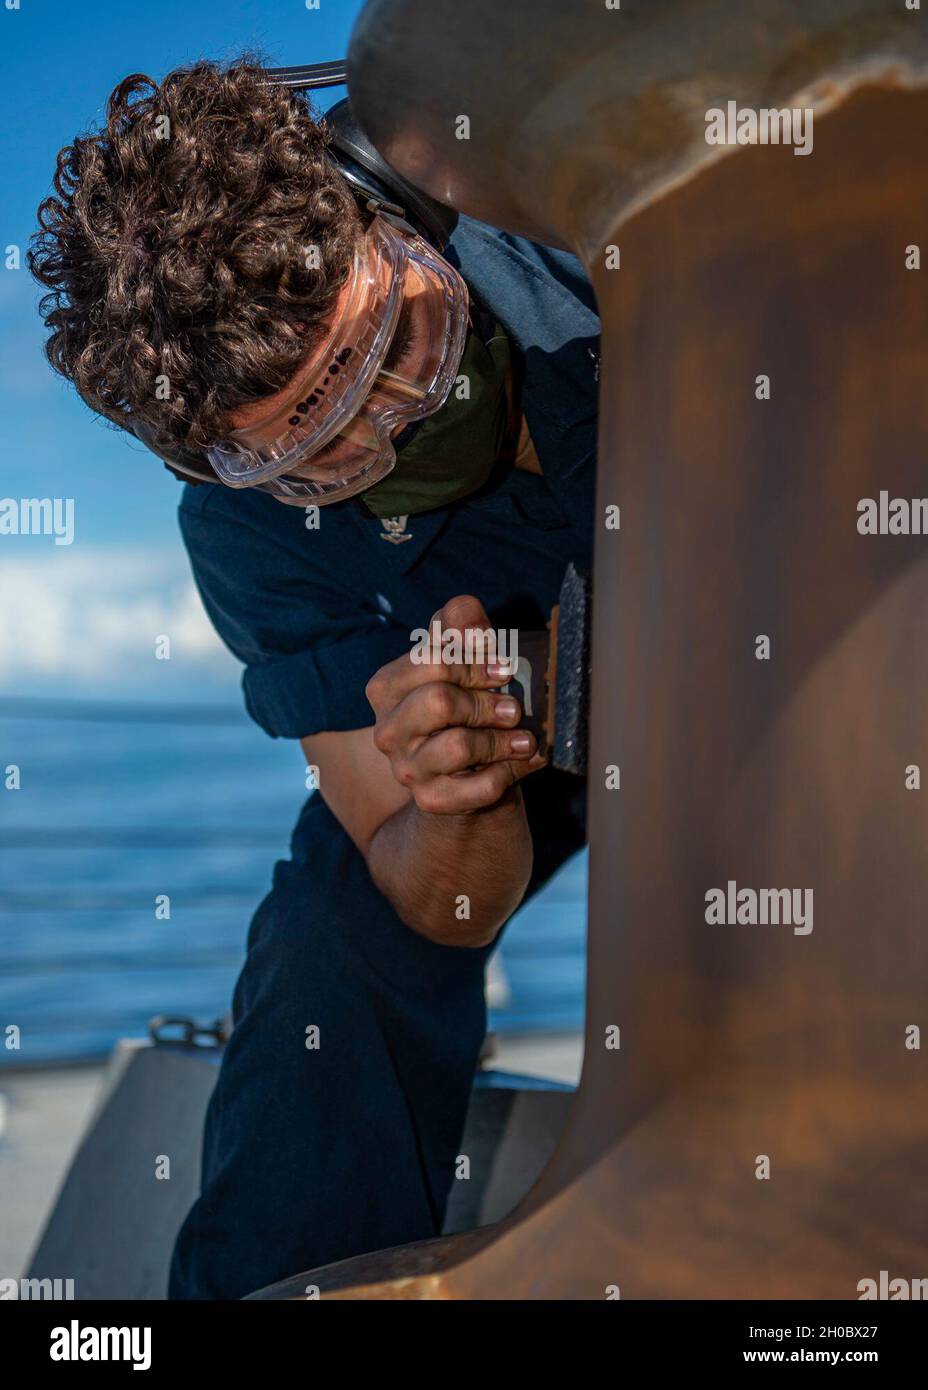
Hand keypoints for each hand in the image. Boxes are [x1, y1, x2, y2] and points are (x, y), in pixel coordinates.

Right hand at [365, 594, 546, 813]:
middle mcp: (387, 730)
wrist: (464, 778)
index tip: (505, 667)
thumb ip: (459, 628)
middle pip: (439, 701)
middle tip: (513, 708)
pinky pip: (478, 787)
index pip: (429, 660)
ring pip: (458, 747)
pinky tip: (518, 764)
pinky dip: (507, 774)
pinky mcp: (432, 801)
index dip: (474, 662)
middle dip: (485, 702)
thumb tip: (469, 616)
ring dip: (500, 740)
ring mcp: (407, 769)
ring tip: (524, 739)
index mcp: (386, 688)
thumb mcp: (459, 662)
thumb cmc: (463, 710)